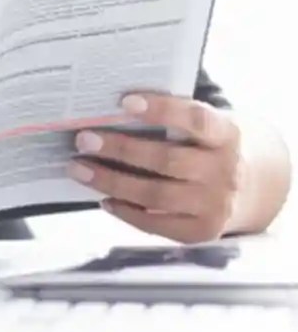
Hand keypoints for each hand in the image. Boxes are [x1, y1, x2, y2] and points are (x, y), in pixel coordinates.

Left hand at [68, 93, 242, 243]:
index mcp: (227, 134)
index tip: (124, 101)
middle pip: (167, 160)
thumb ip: (173, 119)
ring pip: (156, 195)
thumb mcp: (205, 125)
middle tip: (83, 139)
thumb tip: (109, 112)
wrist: (253, 186)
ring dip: (112, 182)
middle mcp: (225, 170)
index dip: (162, 109)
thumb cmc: (208, 145)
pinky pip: (157, 224)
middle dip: (120, 149)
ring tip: (78, 169)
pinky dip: (127, 212)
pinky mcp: (202, 230)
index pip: (196, 119)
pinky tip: (104, 199)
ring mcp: (215, 204)